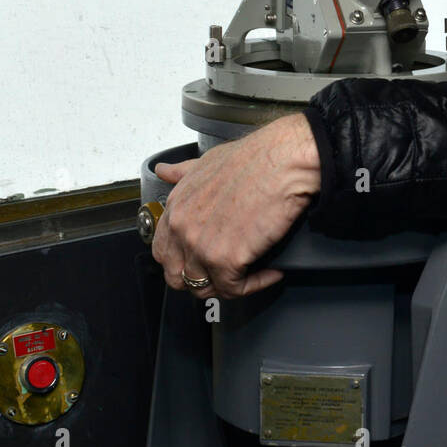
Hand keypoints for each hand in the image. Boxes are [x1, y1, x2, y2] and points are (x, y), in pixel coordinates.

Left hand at [151, 113, 320, 299]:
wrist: (283, 161)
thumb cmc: (256, 158)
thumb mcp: (208, 160)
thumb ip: (183, 172)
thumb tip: (165, 171)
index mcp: (176, 205)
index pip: (163, 251)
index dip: (183, 261)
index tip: (202, 261)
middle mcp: (182, 227)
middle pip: (177, 276)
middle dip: (201, 280)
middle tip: (226, 274)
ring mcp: (201, 246)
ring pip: (203, 288)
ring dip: (227, 285)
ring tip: (249, 275)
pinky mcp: (226, 259)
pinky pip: (233, 289)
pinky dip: (254, 285)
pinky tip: (269, 273)